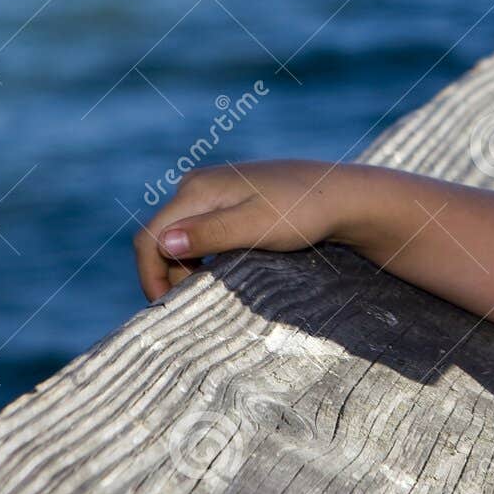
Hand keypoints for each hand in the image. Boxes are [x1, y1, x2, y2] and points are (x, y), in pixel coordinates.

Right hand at [133, 158, 365, 300]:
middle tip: (198, 301)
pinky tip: (227, 267)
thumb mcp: (256, 227)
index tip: (165, 310)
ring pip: (182, 235)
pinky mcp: (231, 196)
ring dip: (189, 265)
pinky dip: (205, 254)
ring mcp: (215, 188)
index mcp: (198, 189)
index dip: (150, 277)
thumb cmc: (304, 212)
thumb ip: (210, 234)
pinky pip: (202, 229)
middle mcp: (199, 183)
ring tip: (215, 287)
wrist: (343, 195)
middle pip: (163, 236)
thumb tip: (164, 242)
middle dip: (171, 273)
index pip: (150, 237)